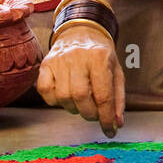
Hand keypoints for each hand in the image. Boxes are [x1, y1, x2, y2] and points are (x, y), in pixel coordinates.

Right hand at [35, 22, 124, 136]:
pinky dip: (54, 101)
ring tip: (81, 103)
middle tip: (94, 114)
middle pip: (80, 97)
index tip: (110, 131)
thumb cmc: (101, 55)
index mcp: (100, 57)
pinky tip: (65, 96)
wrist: (82, 31)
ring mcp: (59, 59)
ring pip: (62, 96)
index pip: (103, 94)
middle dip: (89, 113)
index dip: (107, 117)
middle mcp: (78, 57)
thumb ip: (118, 98)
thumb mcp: (116, 72)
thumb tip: (117, 123)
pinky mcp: (45, 64)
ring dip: (73, 108)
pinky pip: (45, 91)